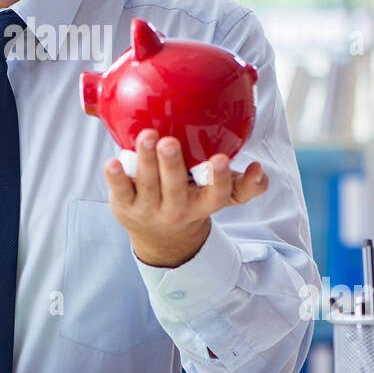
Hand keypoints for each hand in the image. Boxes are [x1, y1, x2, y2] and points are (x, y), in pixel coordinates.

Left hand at [104, 128, 268, 267]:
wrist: (161, 235)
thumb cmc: (194, 201)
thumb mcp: (222, 198)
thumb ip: (246, 185)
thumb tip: (261, 171)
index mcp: (203, 204)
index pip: (216, 194)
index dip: (220, 179)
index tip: (221, 159)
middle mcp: (176, 209)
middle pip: (174, 188)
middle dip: (171, 164)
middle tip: (169, 142)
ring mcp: (149, 208)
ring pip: (147, 184)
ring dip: (145, 160)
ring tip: (146, 137)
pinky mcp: (125, 206)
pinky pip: (120, 191)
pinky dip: (115, 177)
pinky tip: (113, 162)